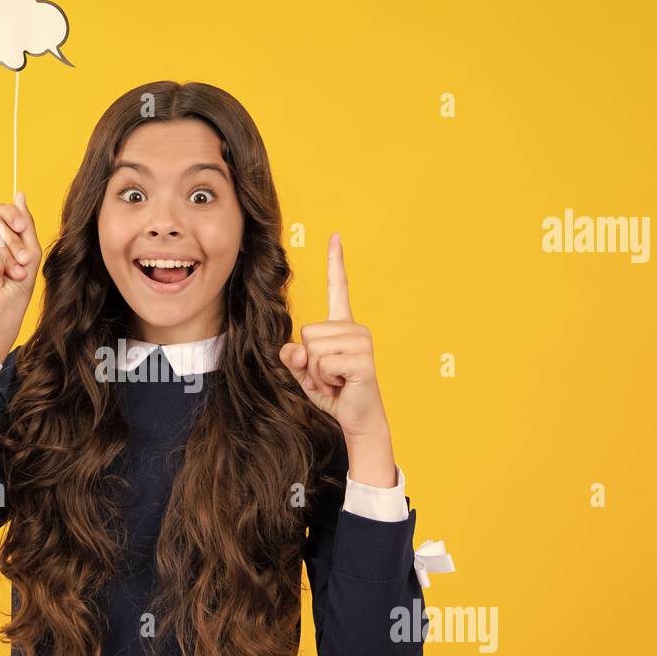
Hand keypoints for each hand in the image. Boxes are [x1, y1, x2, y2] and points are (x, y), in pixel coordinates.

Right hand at [0, 192, 41, 362]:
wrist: (0, 318)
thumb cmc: (15, 294)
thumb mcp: (29, 256)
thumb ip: (25, 225)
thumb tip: (20, 194)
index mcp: (0, 241)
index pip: (4, 212)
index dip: (15, 214)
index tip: (22, 226)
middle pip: (0, 219)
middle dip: (17, 244)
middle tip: (21, 266)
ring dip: (9, 258)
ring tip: (9, 277)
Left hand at [278, 233, 388, 442]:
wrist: (357, 419)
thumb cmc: (334, 392)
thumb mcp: (304, 372)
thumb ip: (293, 357)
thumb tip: (297, 350)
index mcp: (342, 325)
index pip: (338, 288)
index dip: (335, 262)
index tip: (335, 236)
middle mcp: (355, 328)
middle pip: (307, 332)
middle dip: (308, 361)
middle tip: (328, 376)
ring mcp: (362, 342)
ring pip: (313, 349)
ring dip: (316, 373)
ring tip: (335, 381)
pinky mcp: (363, 360)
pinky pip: (323, 364)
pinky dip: (323, 380)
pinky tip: (341, 386)